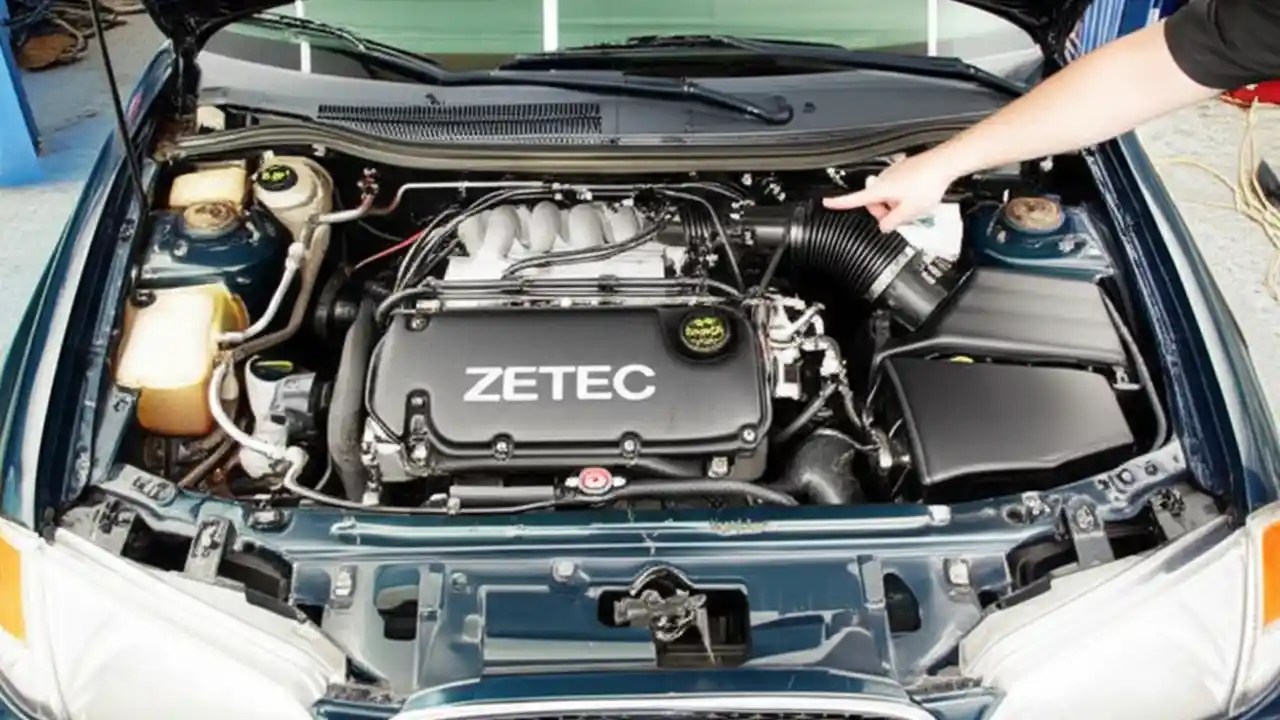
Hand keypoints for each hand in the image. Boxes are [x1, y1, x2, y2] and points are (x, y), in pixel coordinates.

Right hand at [822, 151, 957, 232]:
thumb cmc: (927, 183)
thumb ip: (893, 222)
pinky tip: (916, 195)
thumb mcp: (909, 212)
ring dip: (895, 203)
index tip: (826, 202)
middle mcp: (883, 179)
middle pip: (873, 201)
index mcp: (880, 190)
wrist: (943, 164)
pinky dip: (902, 194)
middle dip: (884, 211)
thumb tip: (884, 226)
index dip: (838, 202)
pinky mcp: (903, 169)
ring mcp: (893, 173)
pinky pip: (896, 186)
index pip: (854, 199)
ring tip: (912, 206)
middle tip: (899, 218)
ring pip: (887, 194)